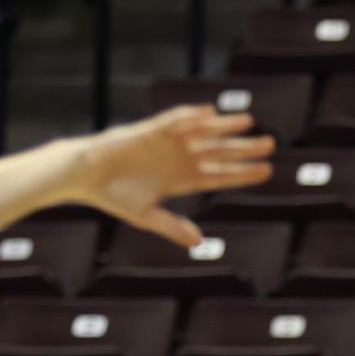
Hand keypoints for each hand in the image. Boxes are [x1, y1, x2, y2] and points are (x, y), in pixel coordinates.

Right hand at [75, 106, 274, 245]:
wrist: (83, 176)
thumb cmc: (113, 196)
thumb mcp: (146, 216)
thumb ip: (173, 226)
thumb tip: (199, 242)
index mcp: (181, 180)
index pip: (220, 176)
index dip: (243, 173)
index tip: (267, 171)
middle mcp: (179, 159)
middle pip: (218, 152)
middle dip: (243, 148)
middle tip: (270, 144)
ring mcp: (165, 144)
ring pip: (202, 133)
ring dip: (224, 127)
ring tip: (248, 121)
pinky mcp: (148, 131)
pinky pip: (172, 121)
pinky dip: (189, 116)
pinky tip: (209, 113)